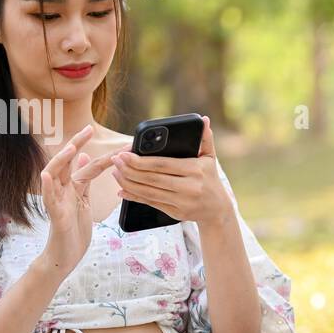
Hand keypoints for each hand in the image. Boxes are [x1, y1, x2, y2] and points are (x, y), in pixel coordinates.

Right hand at [37, 125, 115, 278]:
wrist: (66, 256)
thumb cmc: (74, 230)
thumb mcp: (83, 201)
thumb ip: (83, 180)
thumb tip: (86, 157)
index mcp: (72, 187)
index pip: (83, 163)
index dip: (91, 147)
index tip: (95, 129)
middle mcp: (63, 190)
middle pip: (67, 162)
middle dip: (77, 144)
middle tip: (88, 128)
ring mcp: (58, 202)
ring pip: (54, 176)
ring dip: (61, 161)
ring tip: (70, 148)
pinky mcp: (55, 216)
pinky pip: (49, 199)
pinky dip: (48, 187)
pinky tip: (47, 176)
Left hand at [110, 115, 230, 227]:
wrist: (218, 209)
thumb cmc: (210, 178)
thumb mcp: (210, 158)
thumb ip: (205, 138)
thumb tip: (204, 119)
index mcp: (195, 170)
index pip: (162, 164)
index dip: (141, 160)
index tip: (124, 154)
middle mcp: (189, 187)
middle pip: (152, 178)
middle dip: (130, 170)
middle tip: (115, 161)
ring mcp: (182, 202)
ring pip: (149, 192)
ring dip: (128, 183)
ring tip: (115, 173)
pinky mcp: (176, 213)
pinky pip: (151, 203)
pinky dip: (135, 197)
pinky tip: (123, 190)